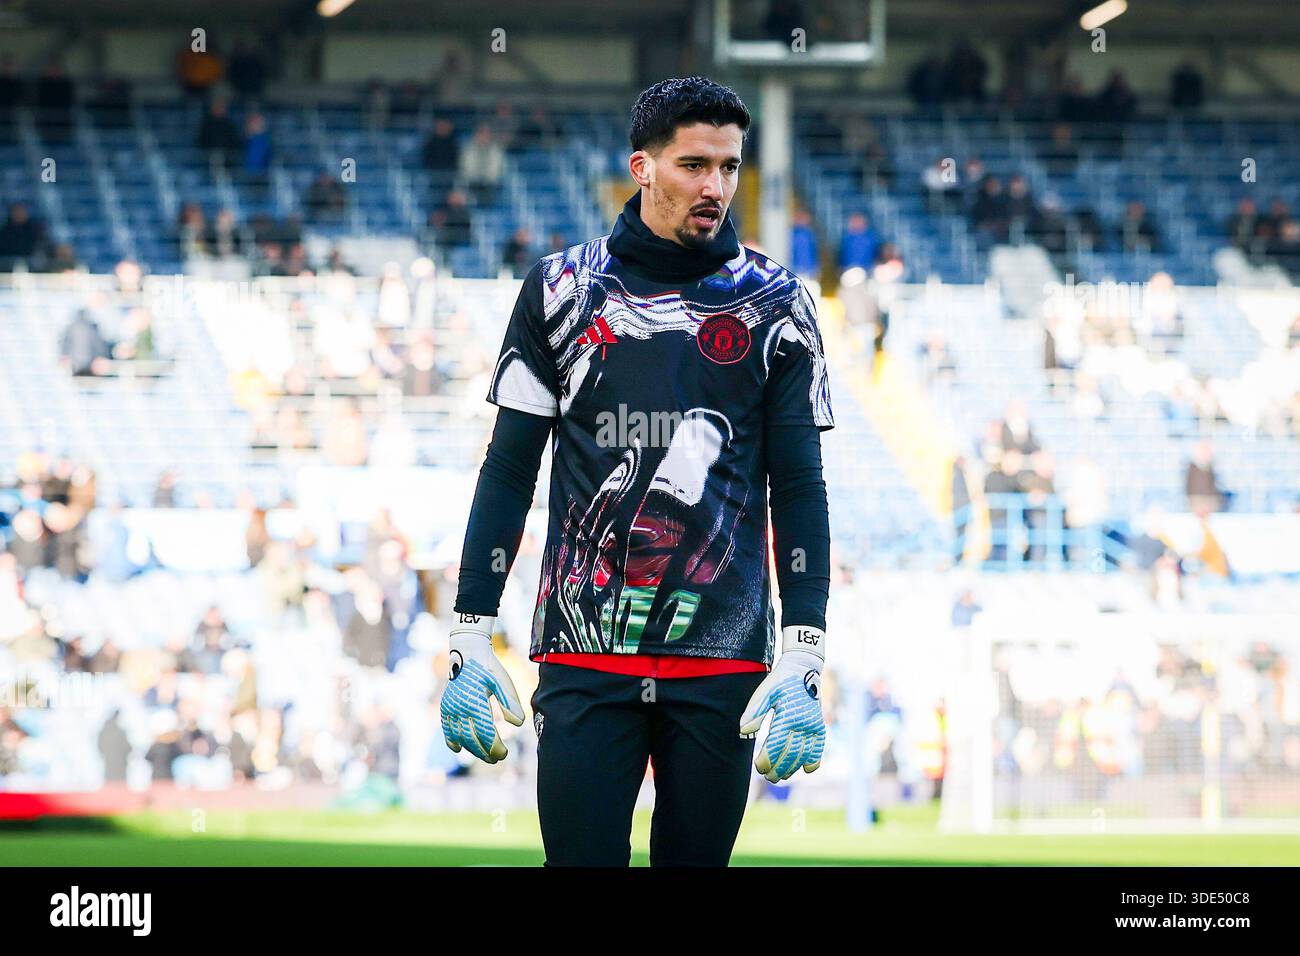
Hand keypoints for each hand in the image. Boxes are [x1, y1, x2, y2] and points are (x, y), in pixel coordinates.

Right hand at [440, 613, 524, 763]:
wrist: (467, 652)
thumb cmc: (489, 668)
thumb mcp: (503, 683)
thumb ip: (510, 704)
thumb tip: (518, 724)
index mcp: (476, 704)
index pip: (486, 734)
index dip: (495, 748)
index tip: (505, 754)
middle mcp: (460, 709)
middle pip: (473, 740)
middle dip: (485, 753)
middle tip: (497, 759)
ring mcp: (450, 708)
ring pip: (459, 737)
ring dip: (471, 749)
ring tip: (484, 756)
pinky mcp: (445, 706)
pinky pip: (446, 728)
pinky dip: (451, 740)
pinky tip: (457, 749)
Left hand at [739, 625, 825, 782]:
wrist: (803, 668)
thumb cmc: (779, 681)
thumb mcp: (764, 693)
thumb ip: (754, 712)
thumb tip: (743, 732)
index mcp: (787, 716)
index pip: (776, 746)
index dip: (767, 760)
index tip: (759, 767)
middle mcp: (803, 723)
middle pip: (790, 754)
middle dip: (778, 769)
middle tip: (768, 777)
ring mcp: (813, 725)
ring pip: (804, 754)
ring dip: (792, 768)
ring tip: (780, 776)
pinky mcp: (819, 725)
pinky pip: (819, 747)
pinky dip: (814, 760)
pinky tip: (806, 770)